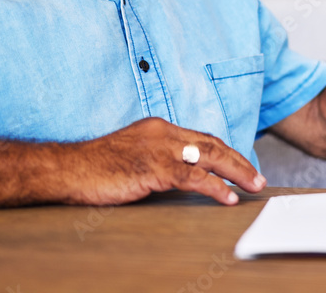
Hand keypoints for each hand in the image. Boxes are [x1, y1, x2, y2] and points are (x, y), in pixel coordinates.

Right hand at [64, 118, 265, 205]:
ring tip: (254, 186)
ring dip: (236, 173)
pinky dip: (215, 187)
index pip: (202, 137)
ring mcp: (159, 149)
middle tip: (258, 178)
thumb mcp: (132, 153)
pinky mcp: (153, 168)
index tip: (242, 165)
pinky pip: (193, 177)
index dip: (225, 152)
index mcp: (159, 127)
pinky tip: (228, 197)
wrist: (67, 168)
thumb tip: (182, 175)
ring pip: (209, 158)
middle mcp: (163, 133)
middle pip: (212, 145)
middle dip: (239, 161)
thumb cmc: (95, 166)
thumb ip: (157, 158)